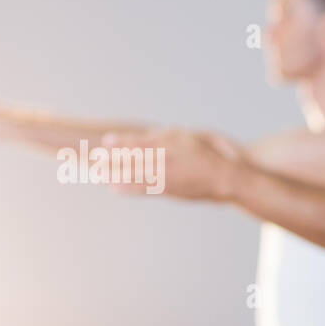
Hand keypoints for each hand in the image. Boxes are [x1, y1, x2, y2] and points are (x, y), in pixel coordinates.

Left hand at [100, 127, 244, 200]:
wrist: (230, 178)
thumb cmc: (211, 155)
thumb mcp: (191, 136)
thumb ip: (168, 136)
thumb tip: (147, 135)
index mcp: (175, 142)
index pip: (144, 141)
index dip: (124, 141)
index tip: (106, 140)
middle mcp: (172, 159)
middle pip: (137, 158)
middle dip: (115, 158)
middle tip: (95, 158)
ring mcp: (172, 176)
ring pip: (138, 174)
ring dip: (117, 174)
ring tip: (97, 173)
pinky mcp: (172, 190)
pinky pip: (147, 189)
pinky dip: (130, 188)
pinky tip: (114, 188)